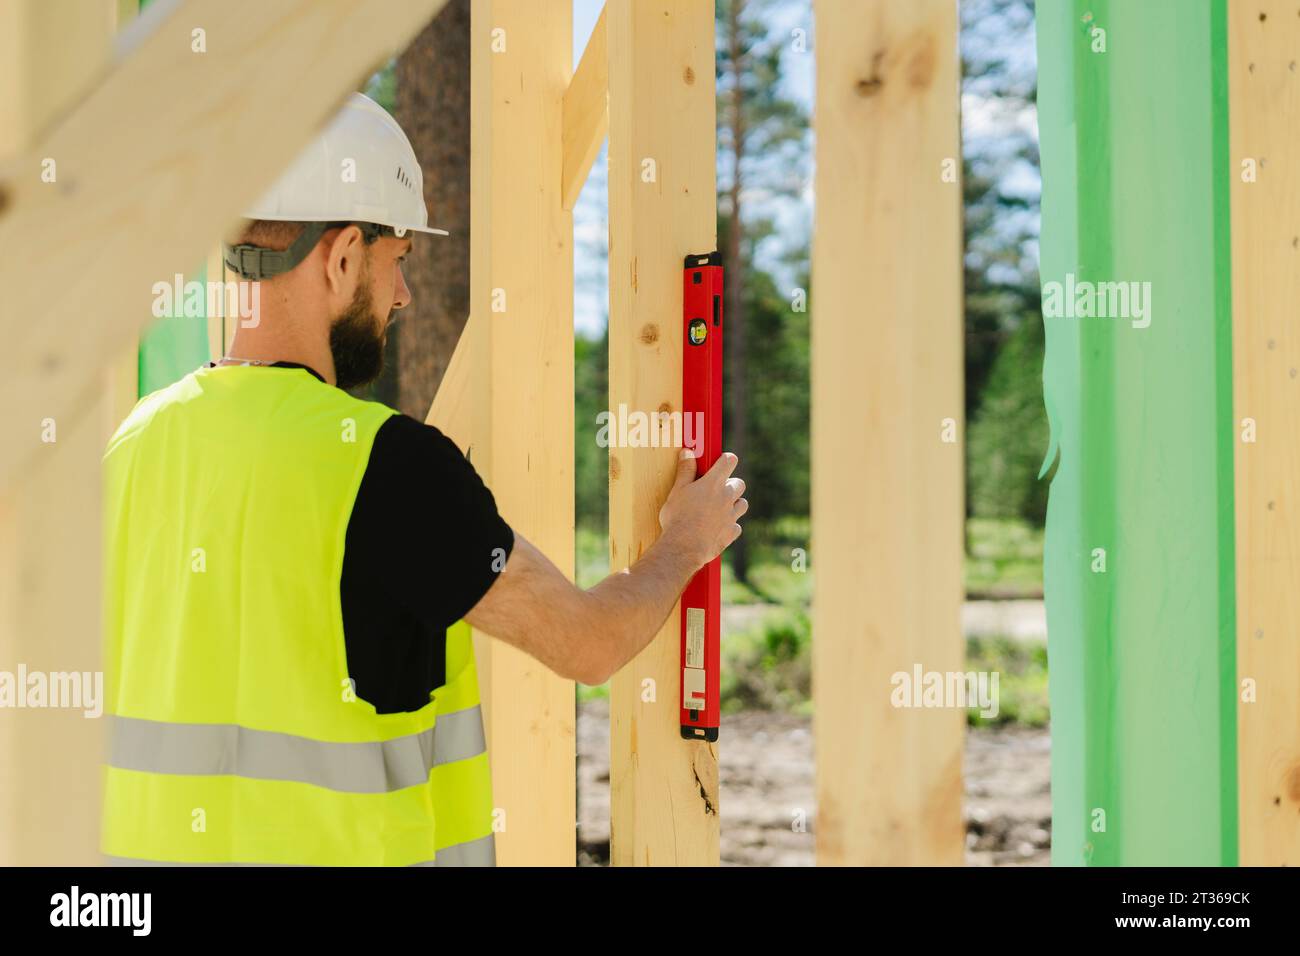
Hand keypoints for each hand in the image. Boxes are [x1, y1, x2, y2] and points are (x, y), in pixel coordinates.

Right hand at [658, 449, 746, 569]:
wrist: (683, 548)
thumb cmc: (677, 518)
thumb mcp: (677, 491)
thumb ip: (685, 470)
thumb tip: (688, 452)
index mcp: (713, 483)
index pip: (729, 461)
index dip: (726, 459)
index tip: (719, 462)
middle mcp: (726, 497)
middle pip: (739, 483)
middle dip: (730, 484)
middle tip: (716, 489)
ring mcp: (731, 516)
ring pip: (743, 504)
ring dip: (734, 504)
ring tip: (719, 508)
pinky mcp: (731, 533)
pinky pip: (736, 525)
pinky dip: (730, 525)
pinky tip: (717, 527)